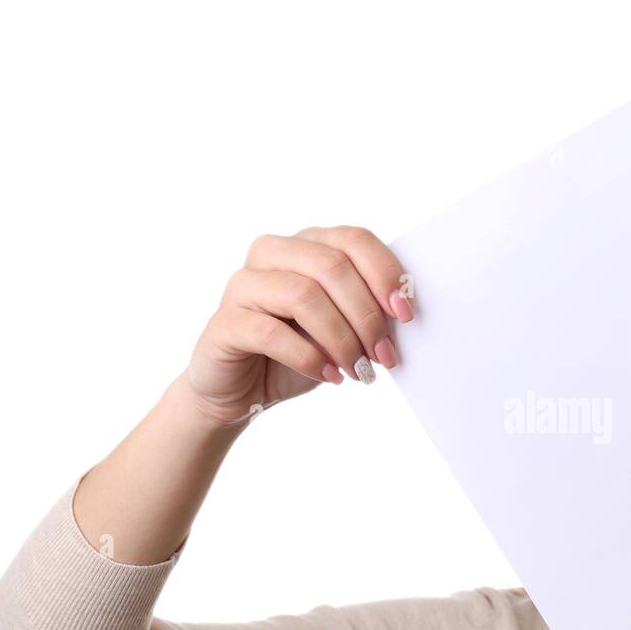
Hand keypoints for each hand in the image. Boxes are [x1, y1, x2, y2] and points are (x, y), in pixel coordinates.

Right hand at [184, 225, 414, 425]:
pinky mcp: (224, 322)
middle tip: (384, 355)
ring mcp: (242, 285)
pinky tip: (330, 376)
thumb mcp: (341, 327)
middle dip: (366, 315)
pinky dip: (309, 357)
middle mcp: (271, 254)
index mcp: (306, 245)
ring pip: (303, 295)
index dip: (385, 274)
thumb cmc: (299, 351)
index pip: (353, 239)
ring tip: (358, 370)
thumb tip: (403, 310)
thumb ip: (367, 310)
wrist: (243, 390)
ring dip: (341, 339)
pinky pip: (271, 333)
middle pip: (331, 266)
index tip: (406, 314)